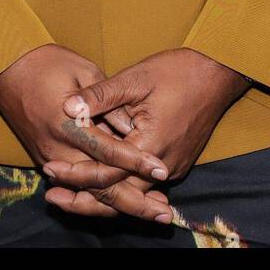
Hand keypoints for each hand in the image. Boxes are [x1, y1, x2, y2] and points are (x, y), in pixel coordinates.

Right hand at [0, 44, 174, 222]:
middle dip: (134, 202)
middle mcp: (58, 149)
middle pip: (99, 186)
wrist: (6, 68)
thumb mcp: (83, 71)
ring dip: (121, 205)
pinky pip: (78, 186)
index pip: (108, 151)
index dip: (136, 162)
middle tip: (164, 213)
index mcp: (67, 124)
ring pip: (90, 193)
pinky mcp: (47, 159)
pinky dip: (103, 197)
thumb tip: (132, 128)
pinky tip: (127, 202)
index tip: (162, 169)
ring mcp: (50, 158)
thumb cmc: (47, 63)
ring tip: (153, 212)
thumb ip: (108, 102)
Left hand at [40, 49, 250, 216]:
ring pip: (132, 193)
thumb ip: (100, 95)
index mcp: (151, 145)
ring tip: (70, 195)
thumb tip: (67, 106)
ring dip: (102, 195)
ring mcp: (173, 168)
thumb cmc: (179, 70)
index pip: (106, 173)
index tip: (50, 171)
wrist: (219, 72)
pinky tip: (101, 179)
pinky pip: (145, 184)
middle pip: (118, 195)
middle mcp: (164, 167)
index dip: (76, 174)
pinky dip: (122, 185)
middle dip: (84, 198)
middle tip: (53, 197)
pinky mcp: (177, 162)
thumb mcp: (136, 77)